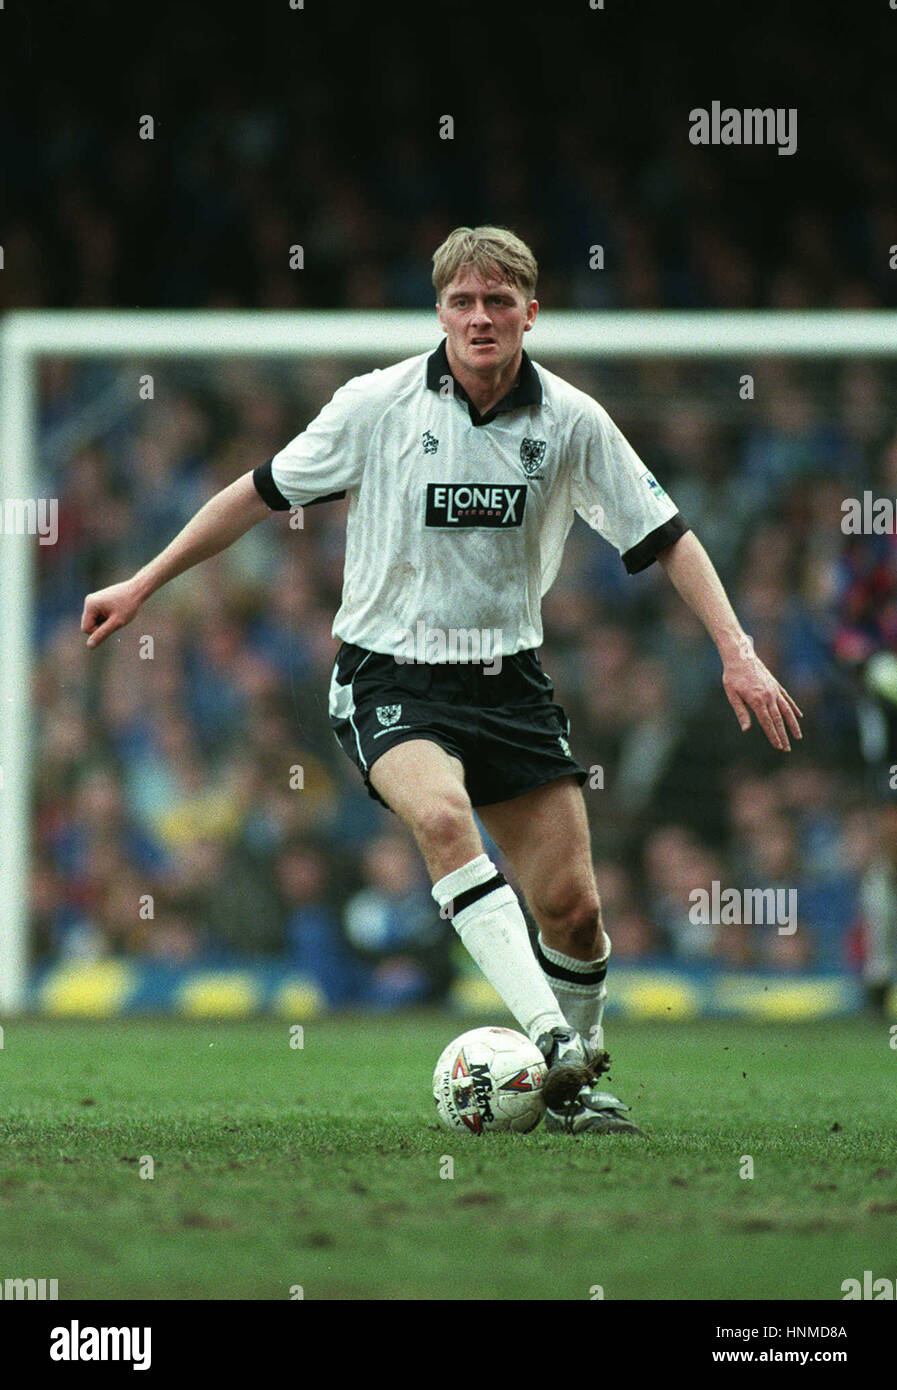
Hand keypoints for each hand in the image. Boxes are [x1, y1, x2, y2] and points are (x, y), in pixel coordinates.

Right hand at [81, 579, 142, 648]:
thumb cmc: (129, 606)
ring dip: (105, 622)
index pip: (86, 629)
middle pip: (89, 625)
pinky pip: (98, 616)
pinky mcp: (98, 601)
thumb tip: (89, 646)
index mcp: (90, 605)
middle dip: (102, 626)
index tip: (112, 624)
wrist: (137, 590)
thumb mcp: (116, 623)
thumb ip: (102, 634)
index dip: (99, 631)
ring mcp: (93, 600)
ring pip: (94, 621)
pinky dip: (107, 617)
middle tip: (116, 618)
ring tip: (117, 614)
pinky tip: (116, 611)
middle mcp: (88, 601)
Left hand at [722, 636, 802, 750]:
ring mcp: (774, 690)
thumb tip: (746, 730)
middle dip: (783, 735)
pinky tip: (798, 716)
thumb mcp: (732, 695)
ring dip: (793, 724)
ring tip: (798, 737)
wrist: (740, 656)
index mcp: (757, 700)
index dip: (773, 736)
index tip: (778, 746)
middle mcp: (769, 696)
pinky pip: (787, 699)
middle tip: (786, 749)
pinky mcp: (776, 685)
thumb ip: (741, 712)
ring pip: (786, 710)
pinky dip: (793, 708)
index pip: (767, 722)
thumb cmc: (733, 676)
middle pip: (778, 719)